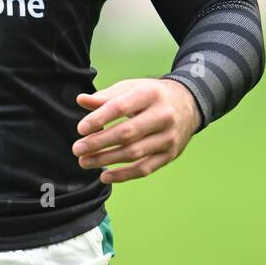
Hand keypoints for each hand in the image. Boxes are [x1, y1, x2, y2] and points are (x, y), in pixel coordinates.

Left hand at [72, 77, 201, 183]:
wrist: (188, 104)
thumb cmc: (151, 96)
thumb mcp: (131, 88)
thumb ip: (106, 96)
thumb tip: (81, 100)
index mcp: (150, 94)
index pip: (121, 107)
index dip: (99, 118)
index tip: (81, 129)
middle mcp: (163, 116)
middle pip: (127, 133)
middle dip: (99, 143)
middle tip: (77, 149)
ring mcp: (168, 137)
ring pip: (134, 153)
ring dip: (106, 160)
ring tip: (84, 161)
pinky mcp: (170, 154)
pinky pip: (144, 169)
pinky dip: (123, 175)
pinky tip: (104, 176)